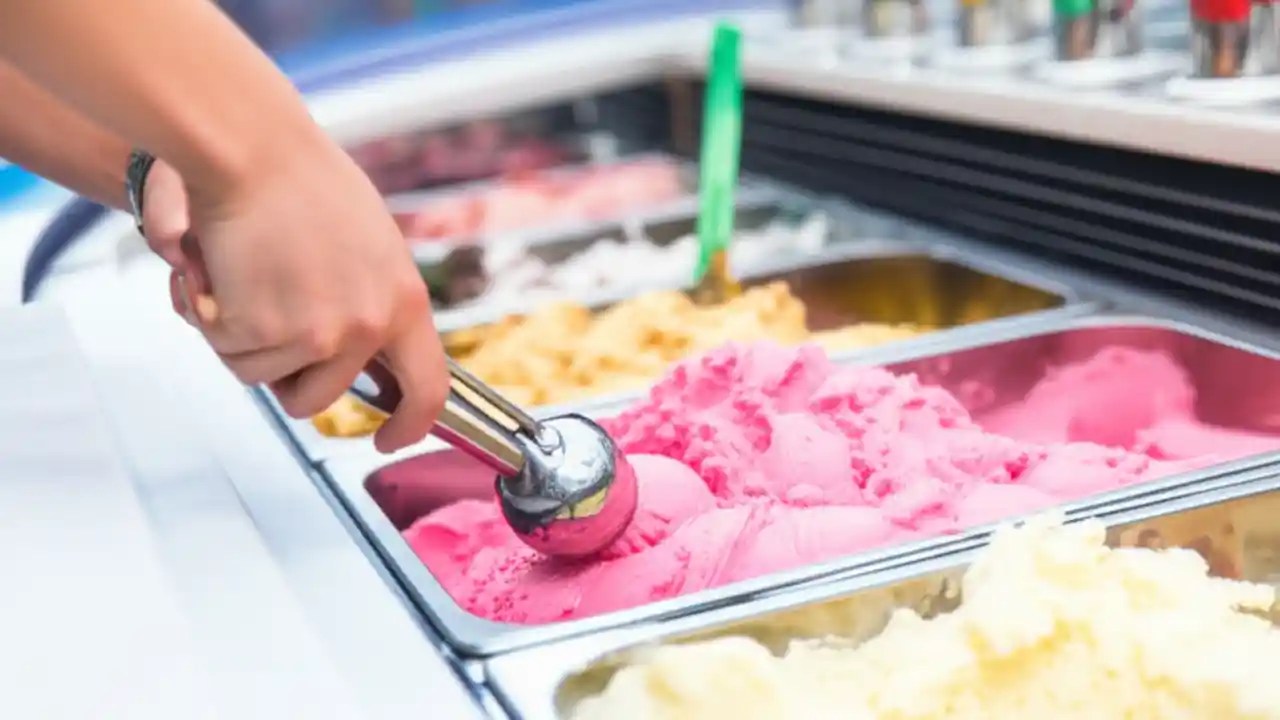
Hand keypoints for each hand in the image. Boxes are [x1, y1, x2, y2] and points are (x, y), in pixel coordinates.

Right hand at [140, 133, 447, 452]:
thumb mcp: (372, 245)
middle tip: (265, 324)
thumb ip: (376, 300)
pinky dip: (210, 315)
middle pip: (320, 400)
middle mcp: (367, 326)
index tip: (389, 437)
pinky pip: (226, 350)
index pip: (429, 389)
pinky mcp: (263, 330)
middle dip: (285, 378)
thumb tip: (373, 353)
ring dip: (241, 336)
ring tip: (245, 274)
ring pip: (262, 375)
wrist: (252, 148)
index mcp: (405, 302)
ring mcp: (316, 333)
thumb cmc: (303, 183)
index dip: (409, 424)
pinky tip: (220, 268)